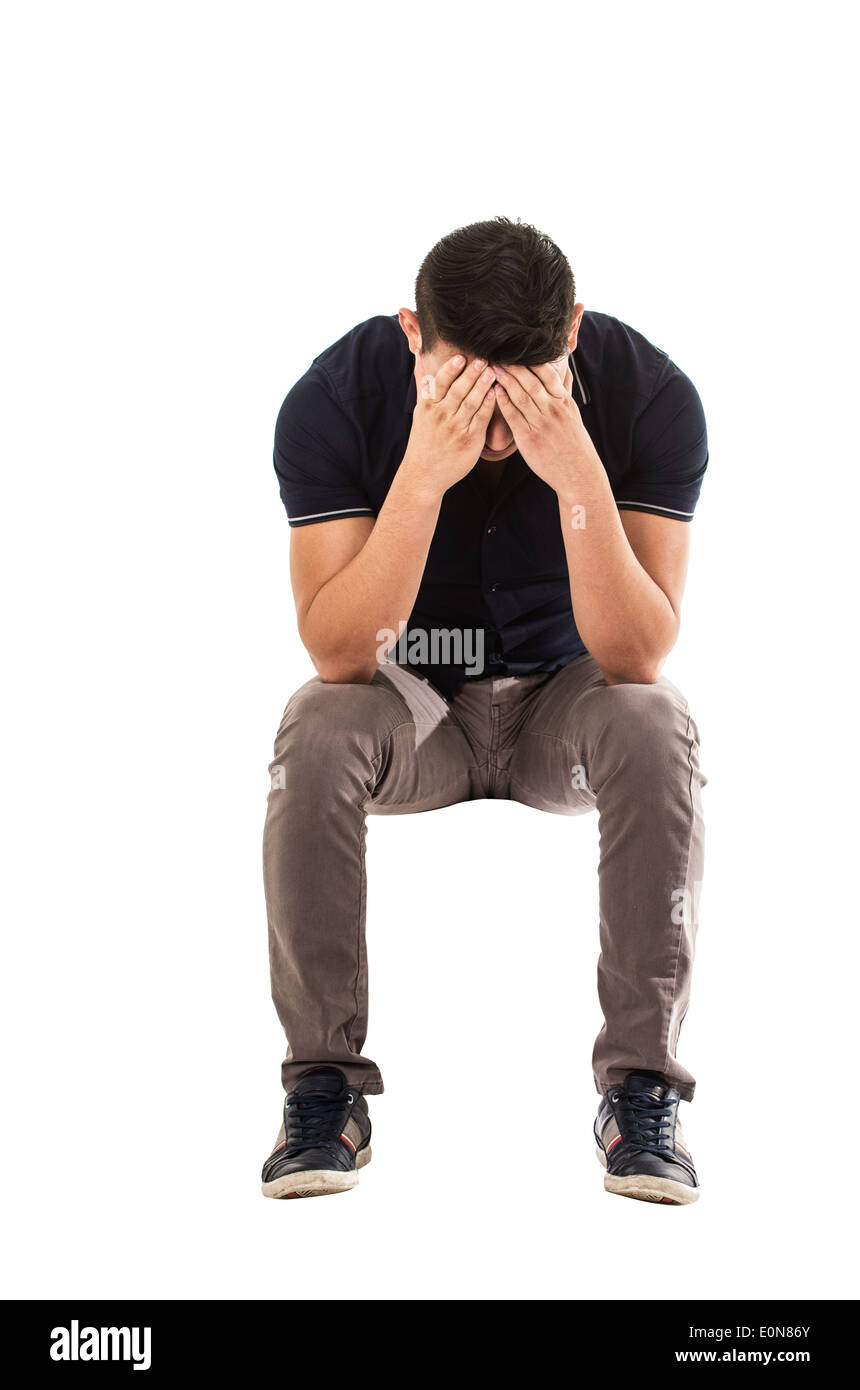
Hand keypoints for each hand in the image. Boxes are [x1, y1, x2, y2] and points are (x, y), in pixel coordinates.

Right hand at [402, 353, 497, 496]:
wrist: (425, 473)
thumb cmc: (424, 440)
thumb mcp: (420, 412)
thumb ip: (423, 385)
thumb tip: (418, 358)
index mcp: (429, 407)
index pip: (440, 383)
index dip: (451, 370)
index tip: (461, 357)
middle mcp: (441, 416)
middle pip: (458, 390)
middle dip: (471, 374)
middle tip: (484, 359)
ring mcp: (456, 428)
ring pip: (471, 402)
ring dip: (482, 386)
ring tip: (492, 371)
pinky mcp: (469, 440)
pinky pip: (481, 419)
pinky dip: (488, 405)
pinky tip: (495, 393)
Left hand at [490, 360, 601, 496]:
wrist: (578, 473)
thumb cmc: (573, 441)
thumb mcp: (573, 412)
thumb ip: (565, 389)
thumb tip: (565, 365)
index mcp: (563, 400)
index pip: (546, 372)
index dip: (530, 358)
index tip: (517, 347)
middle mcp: (553, 409)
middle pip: (530, 380)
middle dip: (513, 365)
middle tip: (497, 351)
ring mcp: (541, 423)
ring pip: (520, 395)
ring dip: (505, 379)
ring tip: (492, 366)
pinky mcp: (529, 438)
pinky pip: (513, 416)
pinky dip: (503, 402)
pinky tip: (494, 391)